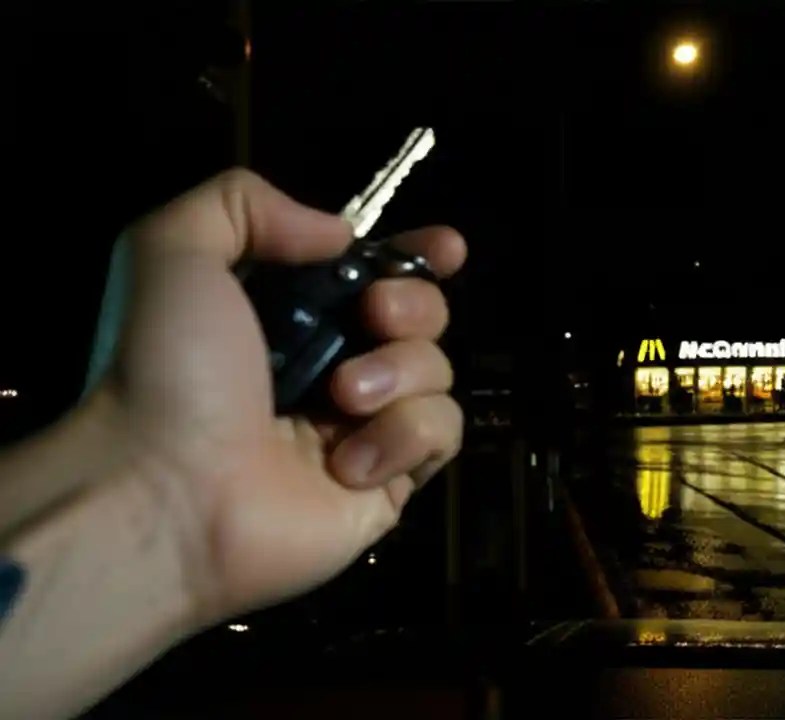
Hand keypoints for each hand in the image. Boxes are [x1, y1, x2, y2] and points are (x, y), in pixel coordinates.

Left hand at [96, 169, 464, 622]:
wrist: (164, 494)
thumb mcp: (171, 250)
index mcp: (286, 316)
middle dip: (414, 304)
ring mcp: (363, 428)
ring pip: (436, 371)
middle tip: (376, 317)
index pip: (370, 273)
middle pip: (421, 316)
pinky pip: (439, 434)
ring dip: (399, 372)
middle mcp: (329, 367)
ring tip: (342, 397)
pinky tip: (348, 461)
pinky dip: (403, 435)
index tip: (446, 247)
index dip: (415, 255)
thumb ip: (244, 203)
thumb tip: (340, 233)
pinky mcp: (390, 483)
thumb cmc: (165, 373)